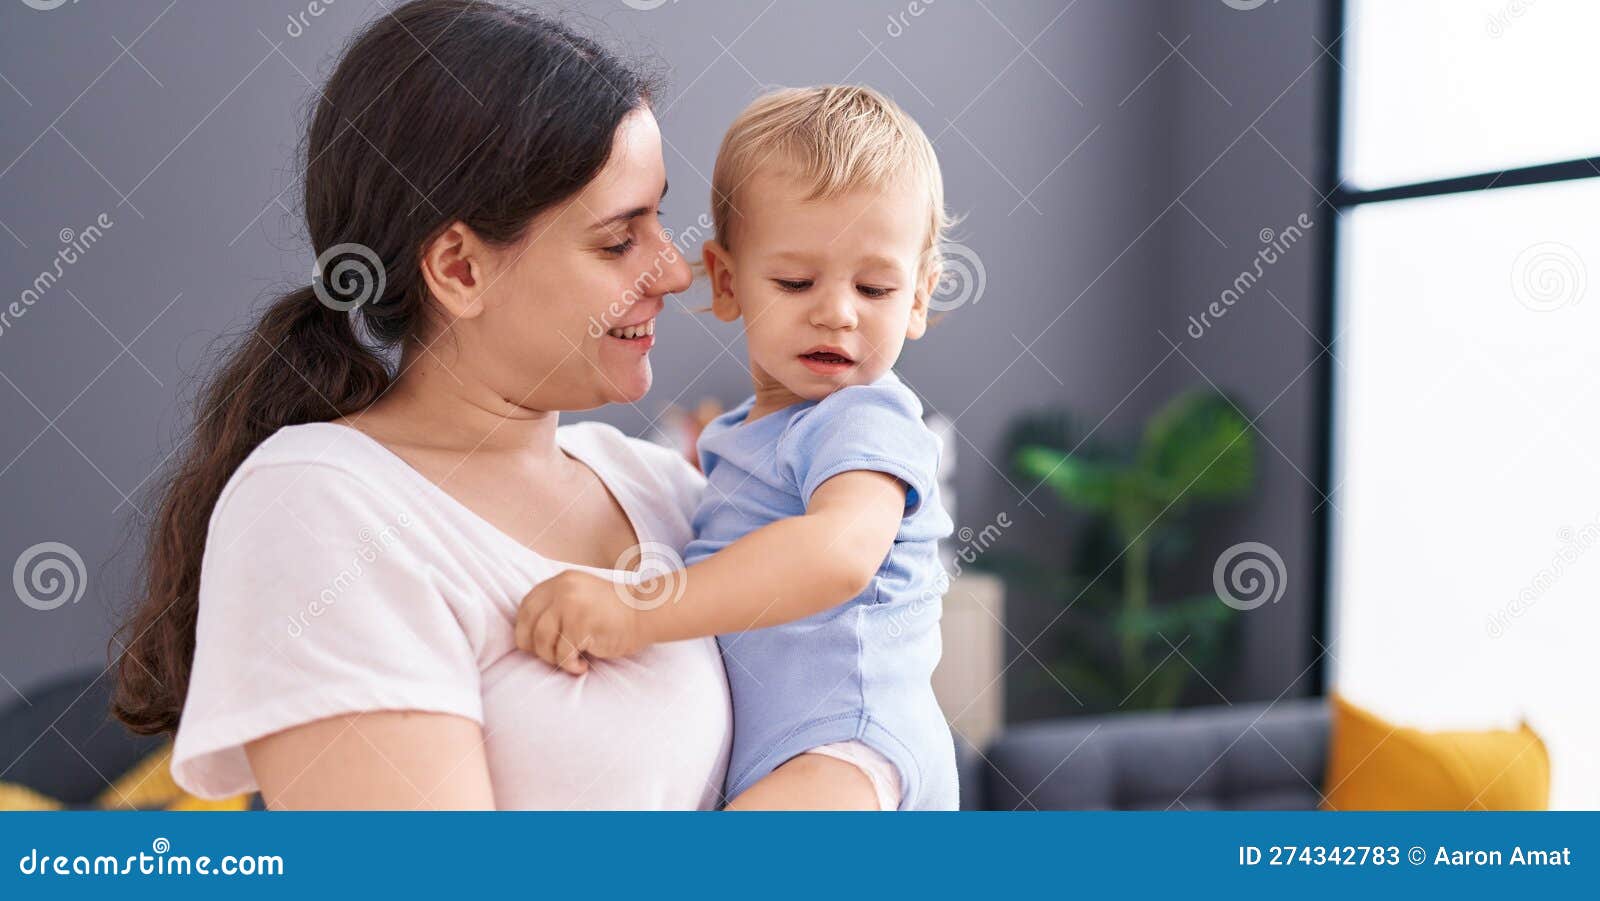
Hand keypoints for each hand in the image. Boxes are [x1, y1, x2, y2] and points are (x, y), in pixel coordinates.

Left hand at [514, 570, 647, 674]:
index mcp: (560, 581)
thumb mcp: (580, 596)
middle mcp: (562, 590)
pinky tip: (582, 665)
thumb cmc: (613, 612)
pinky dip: (570, 666)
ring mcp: (570, 606)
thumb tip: (528, 635)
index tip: (534, 644)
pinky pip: (562, 654)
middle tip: (552, 657)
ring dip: (553, 659)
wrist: (645, 613)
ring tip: (571, 660)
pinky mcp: (580, 625)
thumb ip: (556, 605)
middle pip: (528, 626)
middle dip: (535, 648)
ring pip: (542, 642)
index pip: (526, 607)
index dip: (525, 629)